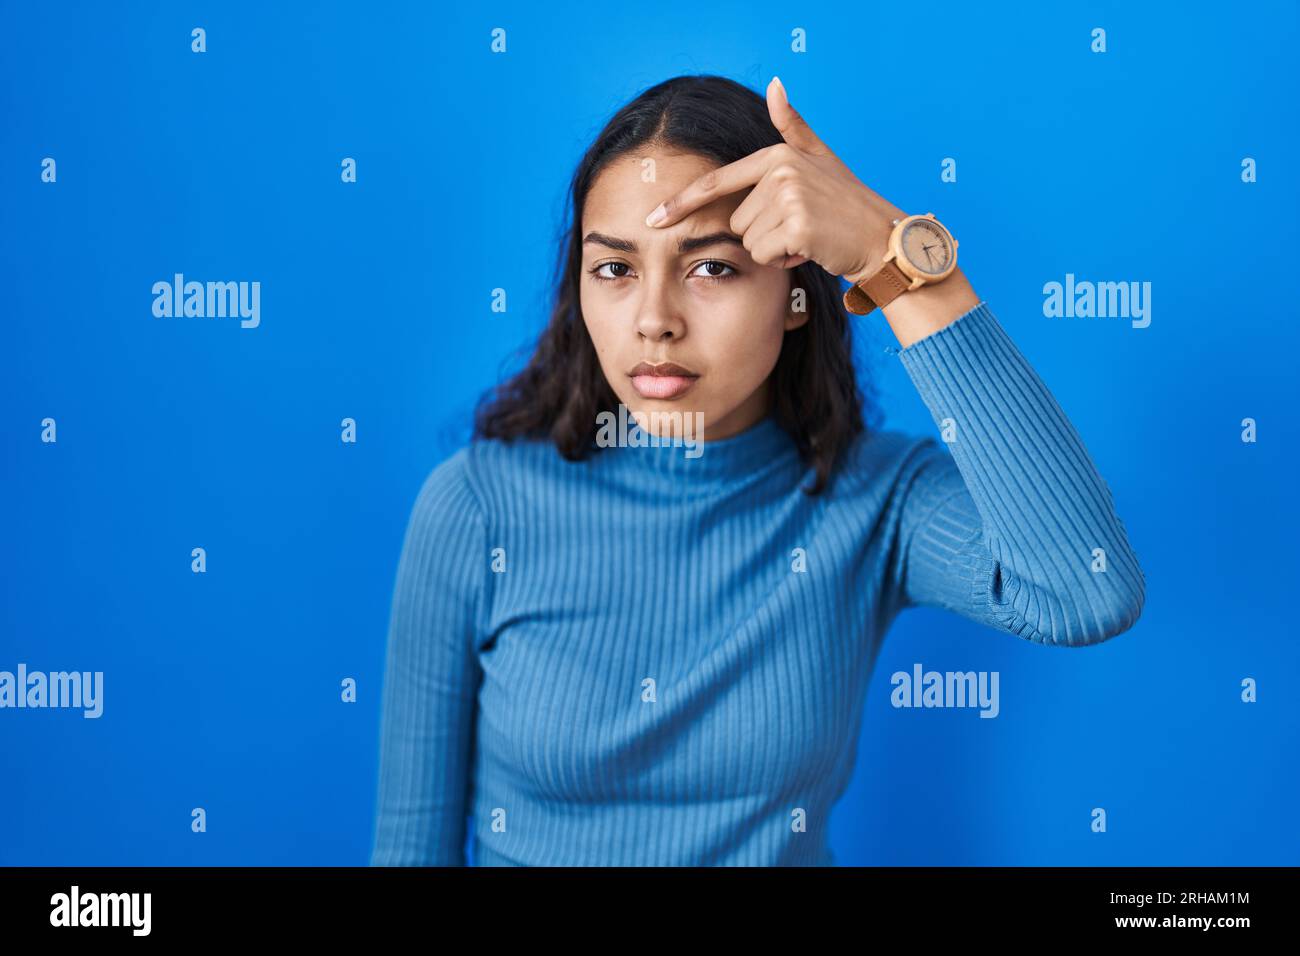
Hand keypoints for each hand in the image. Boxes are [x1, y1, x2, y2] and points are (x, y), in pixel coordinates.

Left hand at [644, 76, 906, 283]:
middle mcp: (780, 171)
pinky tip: (810, 248)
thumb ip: (793, 126)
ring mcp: (788, 197)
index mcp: (776, 155)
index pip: (717, 183)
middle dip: (762, 233)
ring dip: (773, 248)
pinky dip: (784, 259)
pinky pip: (764, 255)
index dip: (682, 203)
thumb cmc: (846, 203)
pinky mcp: (796, 226)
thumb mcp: (820, 158)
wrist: (880, 236)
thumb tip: (775, 83)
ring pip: (748, 241)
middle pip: (735, 221)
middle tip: (797, 227)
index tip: (653, 218)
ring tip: (806, 236)